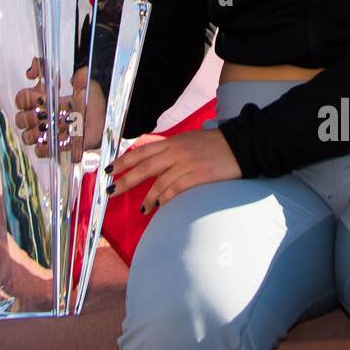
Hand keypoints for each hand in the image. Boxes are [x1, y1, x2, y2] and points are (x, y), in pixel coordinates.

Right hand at [14, 59, 105, 154]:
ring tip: (50, 129)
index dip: (25, 98)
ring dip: (36, 133)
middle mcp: (41, 116)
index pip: (21, 98)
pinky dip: (46, 147)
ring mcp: (46, 133)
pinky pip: (39, 151)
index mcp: (44, 99)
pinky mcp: (54, 148)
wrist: (104, 122)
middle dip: (29, 117)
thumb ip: (78, 76)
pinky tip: (57, 140)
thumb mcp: (87, 83)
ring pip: (26, 137)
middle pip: (20, 119)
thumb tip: (70, 78)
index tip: (40, 97)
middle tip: (44, 115)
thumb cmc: (92, 102)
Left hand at [107, 129, 241, 211]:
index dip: (123, 161)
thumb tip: (154, 160)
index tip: (109, 170)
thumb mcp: (188, 140)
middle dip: (125, 180)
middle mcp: (175, 151)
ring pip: (158, 182)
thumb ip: (171, 149)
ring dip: (147, 197)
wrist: (240, 145)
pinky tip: (160, 207)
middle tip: (111, 191)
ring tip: (141, 209)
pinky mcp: (197, 176)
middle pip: (144, 167)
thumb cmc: (214, 144)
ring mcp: (186, 163)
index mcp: (172, 141)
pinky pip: (175, 190)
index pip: (141, 151)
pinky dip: (165, 200)